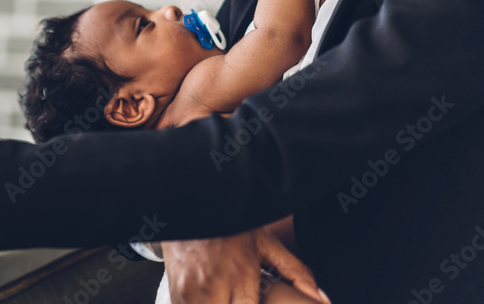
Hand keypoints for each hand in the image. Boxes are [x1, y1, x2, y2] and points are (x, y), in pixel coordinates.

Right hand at [160, 228, 330, 303]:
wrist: (192, 203)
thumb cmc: (229, 223)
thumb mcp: (265, 242)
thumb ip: (295, 272)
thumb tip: (321, 298)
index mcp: (239, 276)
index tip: (255, 302)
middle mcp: (213, 287)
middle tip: (244, 299)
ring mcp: (190, 291)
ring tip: (230, 298)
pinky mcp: (176, 292)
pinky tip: (213, 299)